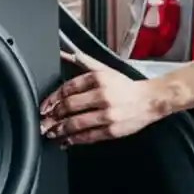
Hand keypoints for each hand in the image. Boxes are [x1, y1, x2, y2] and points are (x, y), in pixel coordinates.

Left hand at [39, 50, 172, 146]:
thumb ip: (84, 61)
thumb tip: (64, 53)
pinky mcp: (112, 130)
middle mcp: (102, 95)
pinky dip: (74, 140)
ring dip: (60, 130)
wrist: (150, 100)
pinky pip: (88, 136)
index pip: (68, 88)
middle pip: (69, 106)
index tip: (45, 107)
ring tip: (51, 133)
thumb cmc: (125, 86)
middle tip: (43, 122)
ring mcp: (107, 114)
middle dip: (53, 116)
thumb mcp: (105, 69)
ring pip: (76, 123)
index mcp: (98, 78)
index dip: (53, 99)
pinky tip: (66, 141)